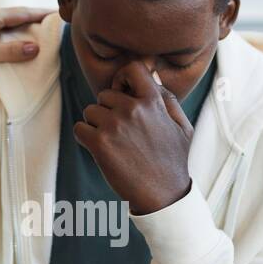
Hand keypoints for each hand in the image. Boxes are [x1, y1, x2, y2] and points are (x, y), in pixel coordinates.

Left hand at [0, 6, 52, 104]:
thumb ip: (10, 51)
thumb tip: (35, 47)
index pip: (22, 12)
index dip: (41, 13)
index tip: (59, 13)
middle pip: (14, 13)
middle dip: (33, 17)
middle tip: (52, 21)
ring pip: (3, 19)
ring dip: (20, 23)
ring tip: (36, 29)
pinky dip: (7, 30)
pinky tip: (9, 37)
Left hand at [73, 61, 192, 214]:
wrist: (163, 195)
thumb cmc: (173, 161)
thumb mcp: (182, 126)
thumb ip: (168, 99)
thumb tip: (153, 76)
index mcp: (153, 101)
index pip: (132, 68)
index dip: (122, 78)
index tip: (122, 92)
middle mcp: (132, 109)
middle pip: (104, 95)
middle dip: (108, 110)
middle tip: (121, 132)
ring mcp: (114, 125)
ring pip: (90, 111)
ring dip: (96, 125)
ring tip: (113, 143)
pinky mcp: (99, 144)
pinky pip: (79, 129)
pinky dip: (85, 138)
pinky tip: (99, 150)